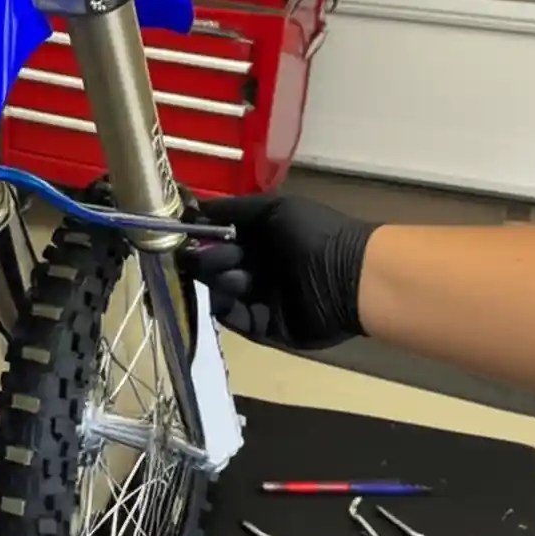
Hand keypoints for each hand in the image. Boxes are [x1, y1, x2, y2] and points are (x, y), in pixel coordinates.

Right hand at [180, 195, 380, 350]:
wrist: (350, 276)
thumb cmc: (315, 235)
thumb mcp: (274, 209)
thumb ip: (233, 209)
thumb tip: (194, 209)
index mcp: (259, 240)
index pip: (217, 241)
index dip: (201, 239)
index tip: (184, 237)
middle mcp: (257, 269)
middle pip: (214, 268)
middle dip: (208, 261)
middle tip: (212, 258)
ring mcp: (260, 299)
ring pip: (221, 294)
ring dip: (220, 283)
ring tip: (239, 278)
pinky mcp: (265, 327)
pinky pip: (234, 320)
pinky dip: (226, 310)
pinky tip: (229, 298)